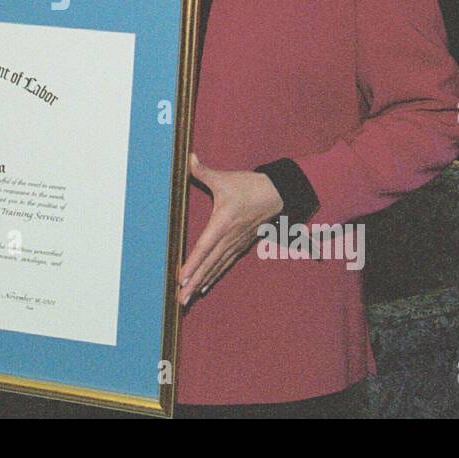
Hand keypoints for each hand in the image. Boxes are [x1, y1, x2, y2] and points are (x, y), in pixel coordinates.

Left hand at [178, 153, 283, 305]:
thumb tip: (188, 158)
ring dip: (201, 283)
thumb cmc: (249, 186)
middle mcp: (228, 238)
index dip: (192, 264)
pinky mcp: (240, 245)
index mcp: (223, 223)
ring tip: (188, 299)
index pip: (204, 248)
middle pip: (208, 264)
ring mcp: (235, 243)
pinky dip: (214, 275)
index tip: (181, 278)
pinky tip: (204, 286)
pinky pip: (224, 264)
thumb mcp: (225, 178)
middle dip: (193, 282)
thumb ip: (203, 171)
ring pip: (216, 267)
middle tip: (180, 300)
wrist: (278, 193)